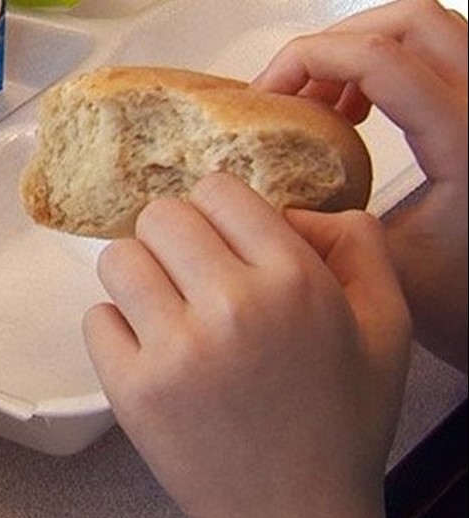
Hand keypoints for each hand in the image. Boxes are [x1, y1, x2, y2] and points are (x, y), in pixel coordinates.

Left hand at [84, 173, 411, 517]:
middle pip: (159, 216)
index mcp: (295, 281)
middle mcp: (230, 306)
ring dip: (140, 280)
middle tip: (191, 279)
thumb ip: (357, 245)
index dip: (219, 213)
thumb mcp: (386, 326)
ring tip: (168, 313)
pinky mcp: (130, 388)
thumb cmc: (340, 424)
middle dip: (174, 241)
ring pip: (118, 259)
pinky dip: (117, 331)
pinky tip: (152, 355)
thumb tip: (295, 206)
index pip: (218, 190)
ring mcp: (174, 349)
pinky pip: (96, 318)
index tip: (224, 245)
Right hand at [252, 0, 467, 371]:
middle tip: (291, 89)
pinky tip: (354, 115)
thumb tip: (258, 194)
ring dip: (361, 52)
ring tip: (320, 103)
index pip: (380, 60)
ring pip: (427, 30)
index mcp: (465, 144)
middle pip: (409, 20)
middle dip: (336, 42)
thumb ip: (321, 224)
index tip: (266, 96)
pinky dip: (386, 68)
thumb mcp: (376, 269)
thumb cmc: (455, 301)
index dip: (310, 60)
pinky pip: (440, 56)